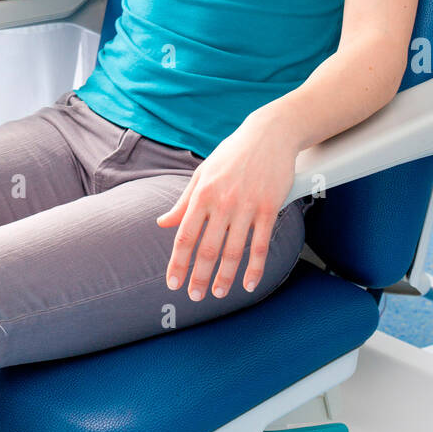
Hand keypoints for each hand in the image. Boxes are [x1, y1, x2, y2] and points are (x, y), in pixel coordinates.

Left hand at [156, 107, 297, 299]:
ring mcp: (247, 206)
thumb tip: (162, 222)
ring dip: (225, 277)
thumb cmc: (232, 155)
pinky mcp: (269, 208)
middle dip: (200, 277)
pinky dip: (255, 268)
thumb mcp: (202, 174)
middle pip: (208, 249)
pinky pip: (261, 245)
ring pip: (234, 251)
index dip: (178, 262)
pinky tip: (249, 284)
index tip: (173, 283)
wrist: (269, 135)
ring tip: (219, 293)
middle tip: (195, 297)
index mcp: (202, 193)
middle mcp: (222, 202)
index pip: (185, 235)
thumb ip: (184, 202)